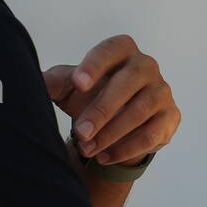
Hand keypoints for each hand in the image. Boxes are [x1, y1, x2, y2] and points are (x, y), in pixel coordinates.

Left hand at [43, 34, 179, 166]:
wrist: (117, 121)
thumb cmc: (92, 94)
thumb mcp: (70, 86)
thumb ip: (54, 82)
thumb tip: (36, 83)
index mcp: (122, 50)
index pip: (111, 50)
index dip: (95, 65)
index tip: (78, 83)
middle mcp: (146, 66)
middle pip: (129, 82)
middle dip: (103, 109)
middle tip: (81, 132)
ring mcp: (162, 91)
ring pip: (141, 110)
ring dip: (112, 132)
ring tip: (88, 148)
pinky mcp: (170, 116)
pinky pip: (152, 134)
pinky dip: (126, 148)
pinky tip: (105, 157)